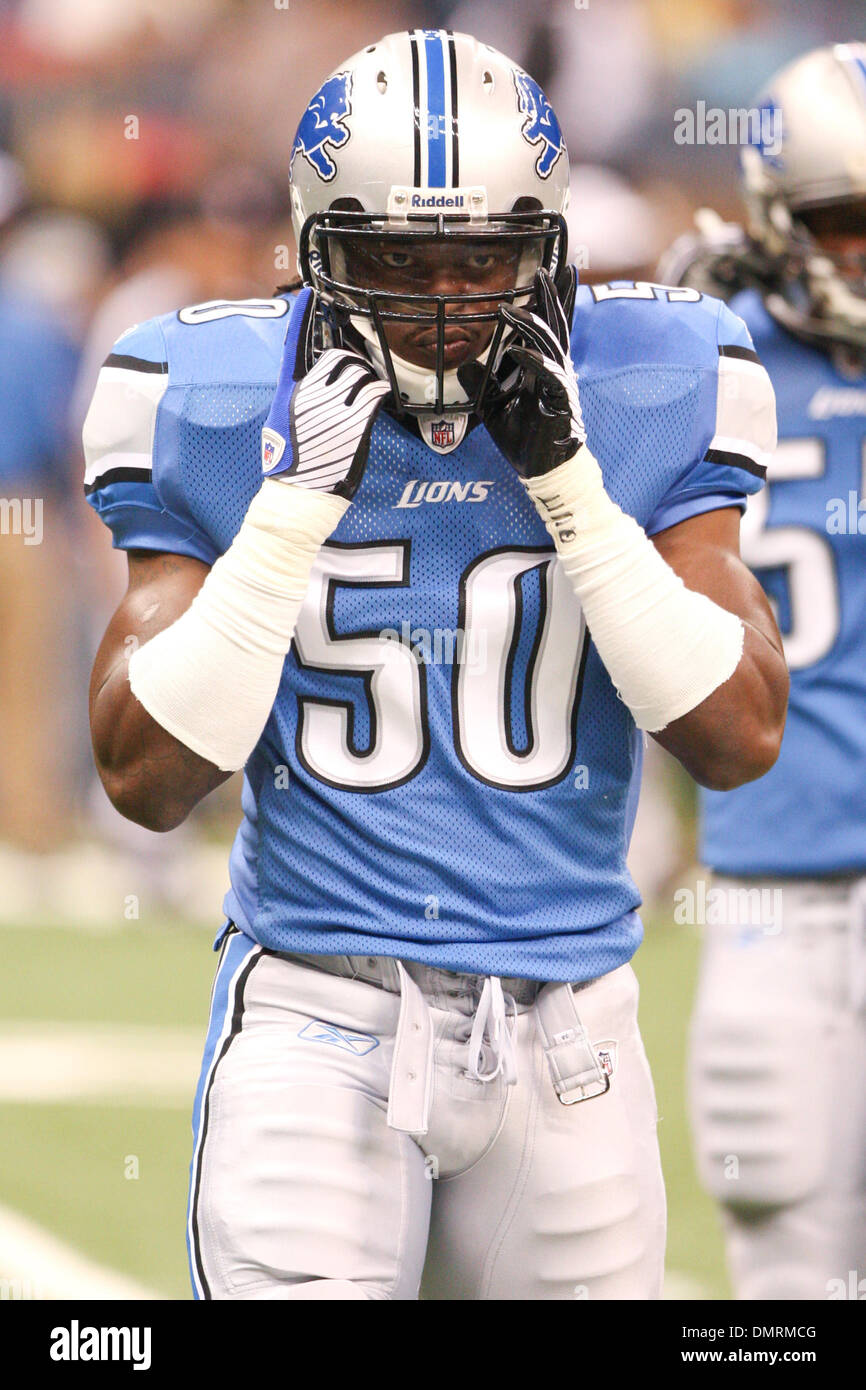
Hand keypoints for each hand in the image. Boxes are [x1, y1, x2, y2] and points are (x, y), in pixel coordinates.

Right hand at [262, 288, 390, 499]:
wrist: (298, 496)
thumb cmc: (292, 465)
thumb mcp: (282, 424)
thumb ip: (297, 399)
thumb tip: (316, 384)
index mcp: (286, 393)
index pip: (293, 347)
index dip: (303, 318)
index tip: (310, 295)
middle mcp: (308, 396)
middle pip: (338, 358)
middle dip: (352, 364)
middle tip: (356, 377)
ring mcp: (331, 409)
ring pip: (360, 374)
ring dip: (368, 380)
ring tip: (364, 395)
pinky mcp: (353, 424)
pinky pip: (374, 393)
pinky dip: (380, 392)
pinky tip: (379, 398)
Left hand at [461, 267, 584, 478]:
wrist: (542, 470)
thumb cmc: (524, 439)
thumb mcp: (494, 408)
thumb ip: (483, 385)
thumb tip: (466, 366)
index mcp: (545, 369)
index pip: (548, 328)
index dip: (551, 302)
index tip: (547, 275)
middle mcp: (557, 371)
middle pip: (556, 326)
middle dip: (550, 297)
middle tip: (543, 269)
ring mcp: (560, 385)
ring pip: (550, 344)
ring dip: (530, 324)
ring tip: (510, 308)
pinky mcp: (559, 402)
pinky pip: (548, 375)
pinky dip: (532, 361)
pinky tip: (517, 350)